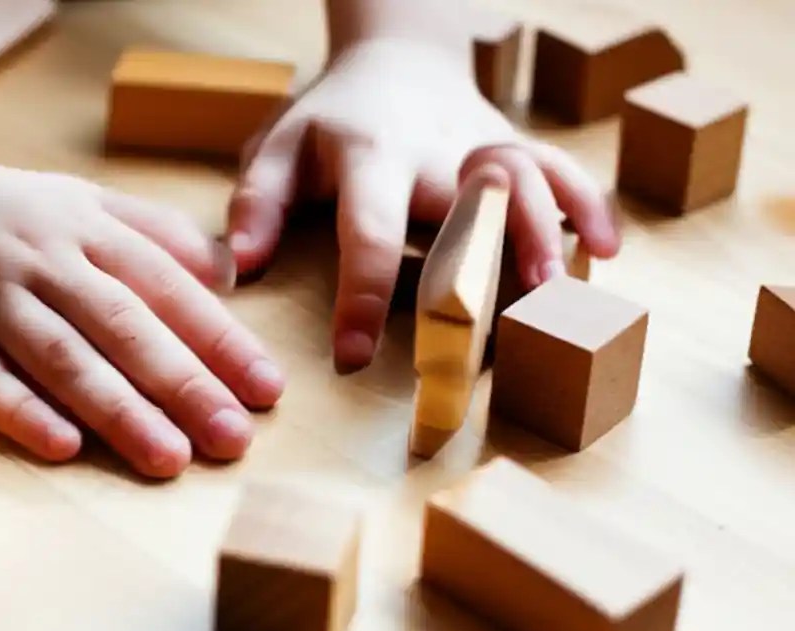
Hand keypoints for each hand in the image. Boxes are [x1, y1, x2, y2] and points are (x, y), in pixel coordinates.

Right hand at [0, 154, 283, 477]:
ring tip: (167, 457)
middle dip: (183, 383)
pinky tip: (62, 446)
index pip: (166, 286)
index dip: (220, 339)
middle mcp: (41, 259)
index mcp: (85, 227)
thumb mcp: (81, 201)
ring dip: (115, 407)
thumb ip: (155, 233)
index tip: (266, 389)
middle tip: (233, 437)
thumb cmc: (1, 212)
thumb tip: (230, 275)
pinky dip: (20, 410)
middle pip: (121, 325)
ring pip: (58, 354)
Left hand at [226, 37, 620, 372]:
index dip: (363, 296)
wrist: (396, 59)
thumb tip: (239, 267)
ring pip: (528, 180)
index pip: (367, 232)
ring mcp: (482, 147)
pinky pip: (564, 170)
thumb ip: (255, 204)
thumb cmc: (328, 122)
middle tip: (489, 327)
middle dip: (481, 257)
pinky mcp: (516, 149)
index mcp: (370, 156)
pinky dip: (590, 206)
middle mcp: (436, 154)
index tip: (354, 357)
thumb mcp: (277, 149)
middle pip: (467, 201)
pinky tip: (606, 251)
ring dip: (547, 233)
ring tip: (555, 293)